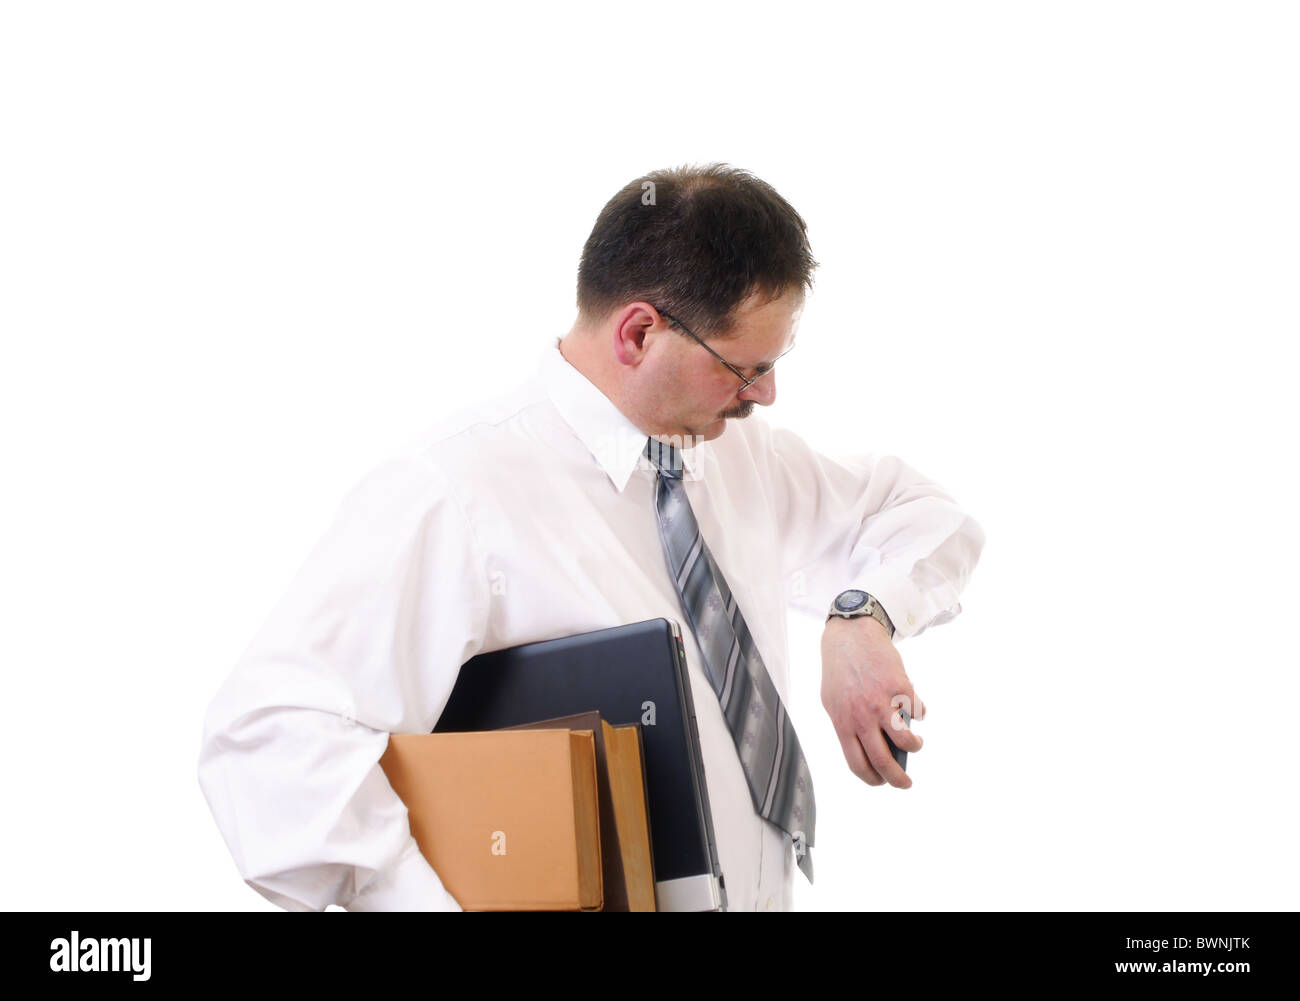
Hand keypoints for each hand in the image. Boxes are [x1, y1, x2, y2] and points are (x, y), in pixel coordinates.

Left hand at [820, 615, 924, 788]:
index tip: (882, 782)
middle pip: (884, 761)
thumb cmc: (841, 671)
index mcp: (842, 722)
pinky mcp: (900, 687)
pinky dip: (920, 713)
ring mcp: (882, 702)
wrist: (851, 635)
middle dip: (899, 780)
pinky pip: (917, 711)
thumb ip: (850, 726)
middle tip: (906, 783)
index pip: (857, 764)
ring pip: (906, 741)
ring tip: (915, 743)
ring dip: (915, 747)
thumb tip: (876, 750)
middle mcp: (862, 716)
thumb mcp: (834, 702)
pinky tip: (915, 708)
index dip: (873, 779)